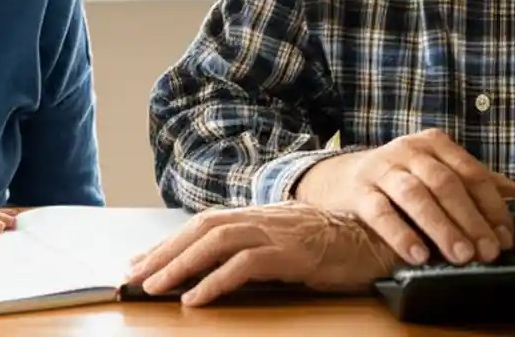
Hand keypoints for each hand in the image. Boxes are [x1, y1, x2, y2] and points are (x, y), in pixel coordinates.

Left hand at [126, 202, 395, 306]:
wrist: (380, 239)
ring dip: (181, 265)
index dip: (170, 242)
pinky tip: (197, 298)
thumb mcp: (289, 245)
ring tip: (155, 287)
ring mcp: (278, 233)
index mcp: (259, 216)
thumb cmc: (337, 247)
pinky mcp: (293, 253)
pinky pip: (246, 265)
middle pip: (202, 229)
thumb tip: (216, 271)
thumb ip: (256, 251)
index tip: (141, 262)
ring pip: (216, 242)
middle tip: (134, 276)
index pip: (204, 225)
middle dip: (164, 252)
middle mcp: (263, 218)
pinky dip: (216, 281)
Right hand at [294, 128, 514, 265]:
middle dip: (470, 220)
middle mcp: (409, 150)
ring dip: (441, 227)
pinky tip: (417, 256)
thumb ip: (474, 181)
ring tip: (459, 256)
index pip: (472, 173)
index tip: (506, 239)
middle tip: (487, 252)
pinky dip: (401, 234)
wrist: (342, 178)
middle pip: (446, 184)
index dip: (492, 207)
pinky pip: (380, 212)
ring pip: (415, 195)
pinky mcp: (358, 191)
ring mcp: (382, 168)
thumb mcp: (437, 171)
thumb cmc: (402, 179)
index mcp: (435, 143)